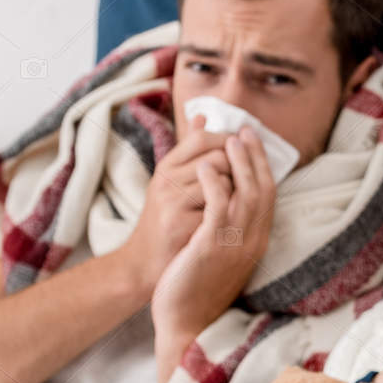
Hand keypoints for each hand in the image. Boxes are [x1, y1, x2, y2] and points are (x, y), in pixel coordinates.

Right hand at [117, 115, 229, 292]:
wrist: (144, 266)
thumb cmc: (165, 222)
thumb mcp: (171, 182)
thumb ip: (188, 150)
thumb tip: (203, 115)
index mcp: (166, 167)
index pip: (203, 137)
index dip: (227, 143)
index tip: (237, 158)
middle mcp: (166, 179)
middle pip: (218, 155)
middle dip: (236, 169)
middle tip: (235, 188)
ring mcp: (172, 201)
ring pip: (223, 181)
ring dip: (235, 194)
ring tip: (227, 209)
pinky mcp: (180, 224)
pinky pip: (220, 208)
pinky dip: (228, 216)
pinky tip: (222, 226)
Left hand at [151, 126, 278, 344]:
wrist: (186, 321)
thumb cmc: (198, 286)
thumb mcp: (217, 250)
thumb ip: (224, 222)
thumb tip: (225, 195)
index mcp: (257, 240)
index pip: (268, 194)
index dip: (262, 164)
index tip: (252, 140)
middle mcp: (253, 240)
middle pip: (263, 188)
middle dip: (255, 156)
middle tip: (244, 130)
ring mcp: (235, 244)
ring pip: (247, 193)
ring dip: (239, 163)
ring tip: (228, 139)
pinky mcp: (211, 246)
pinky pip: (219, 207)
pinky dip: (214, 182)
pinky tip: (203, 166)